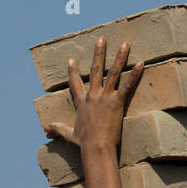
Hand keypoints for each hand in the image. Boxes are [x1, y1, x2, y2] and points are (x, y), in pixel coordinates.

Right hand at [43, 37, 142, 154]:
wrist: (95, 148)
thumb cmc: (84, 144)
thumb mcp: (69, 135)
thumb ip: (58, 129)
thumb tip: (45, 128)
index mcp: (82, 103)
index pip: (75, 84)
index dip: (73, 72)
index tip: (71, 60)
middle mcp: (92, 96)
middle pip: (95, 70)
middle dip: (98, 54)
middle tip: (101, 39)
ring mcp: (104, 98)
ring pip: (113, 73)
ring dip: (119, 58)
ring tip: (125, 44)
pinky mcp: (116, 103)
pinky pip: (127, 86)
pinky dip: (134, 75)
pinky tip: (140, 63)